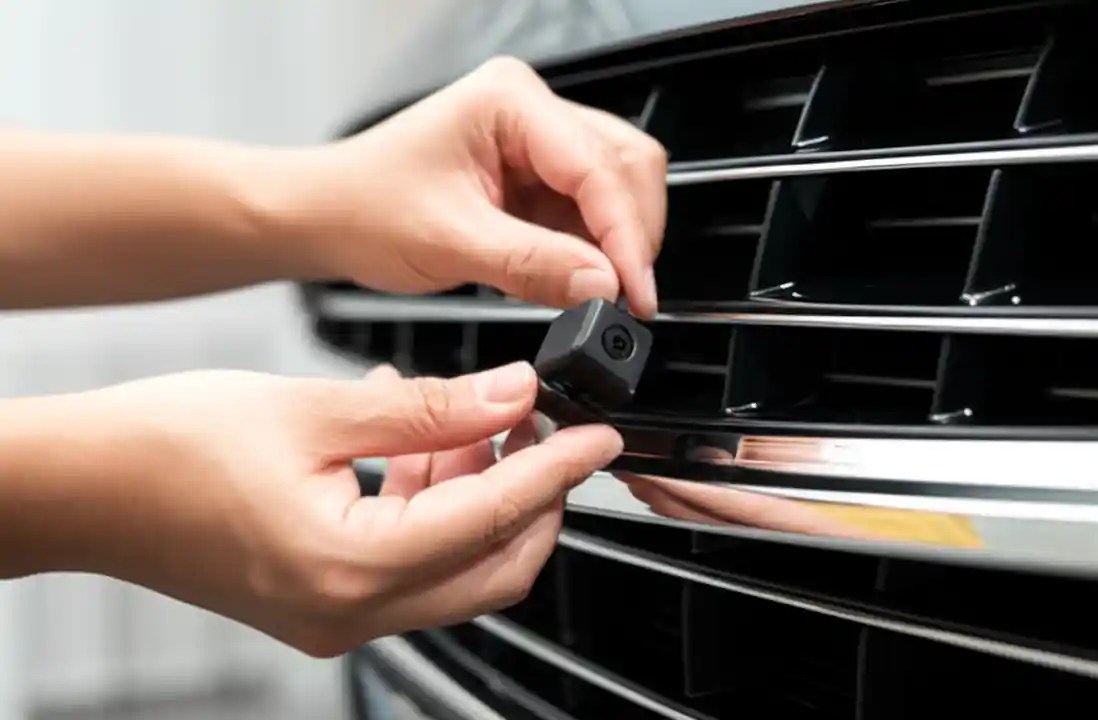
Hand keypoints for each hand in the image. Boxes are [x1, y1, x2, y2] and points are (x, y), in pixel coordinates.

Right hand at [1, 362, 620, 656]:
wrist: (79, 488)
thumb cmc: (165, 447)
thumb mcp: (316, 407)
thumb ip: (429, 408)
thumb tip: (511, 393)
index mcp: (351, 567)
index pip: (494, 518)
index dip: (557, 470)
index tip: (600, 436)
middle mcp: (350, 611)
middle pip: (492, 566)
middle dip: (533, 495)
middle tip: (544, 425)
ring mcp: (335, 615)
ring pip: (454, 566)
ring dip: (480, 494)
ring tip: (475, 418)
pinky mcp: (320, 602)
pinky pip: (408, 562)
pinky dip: (430, 506)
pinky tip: (420, 441)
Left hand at [280, 56, 667, 317]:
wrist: (326, 217)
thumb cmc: (365, 207)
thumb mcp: (451, 242)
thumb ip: (535, 263)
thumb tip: (603, 286)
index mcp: (509, 101)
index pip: (597, 166)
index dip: (625, 234)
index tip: (633, 291)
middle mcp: (531, 112)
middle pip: (625, 165)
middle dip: (631, 235)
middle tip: (625, 297)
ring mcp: (538, 144)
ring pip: (617, 190)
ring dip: (614, 246)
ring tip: (592, 293)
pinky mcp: (538, 180)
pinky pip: (590, 215)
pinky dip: (592, 252)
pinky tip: (570, 280)